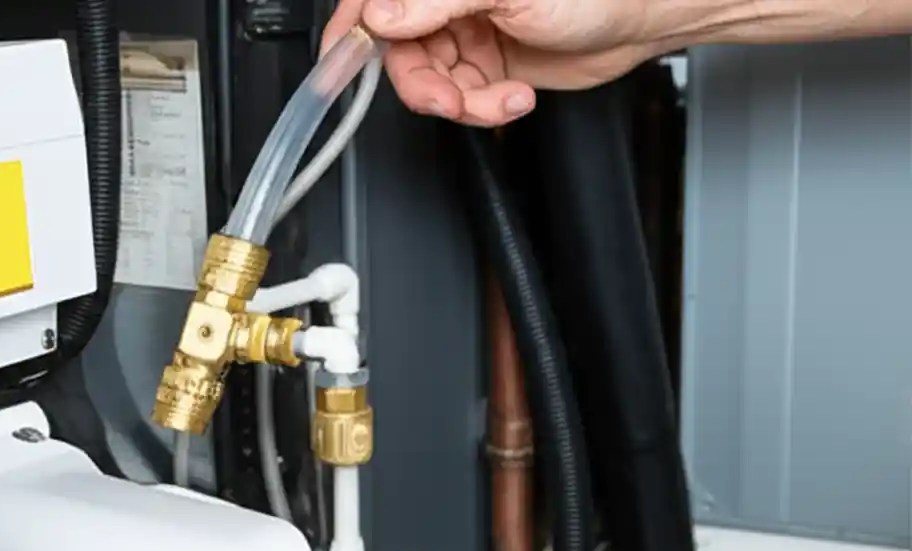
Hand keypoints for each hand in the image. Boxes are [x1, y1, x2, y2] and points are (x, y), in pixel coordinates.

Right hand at [321, 0, 662, 126]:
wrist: (643, 20)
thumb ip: (437, 1)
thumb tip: (380, 14)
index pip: (373, 1)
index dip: (350, 33)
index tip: (339, 67)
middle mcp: (445, 0)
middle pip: (397, 52)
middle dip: (424, 86)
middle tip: (451, 101)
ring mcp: (463, 31)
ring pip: (430, 82)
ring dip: (463, 103)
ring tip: (501, 99)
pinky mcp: (483, 65)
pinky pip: (460, 99)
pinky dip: (483, 109)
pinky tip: (512, 97)